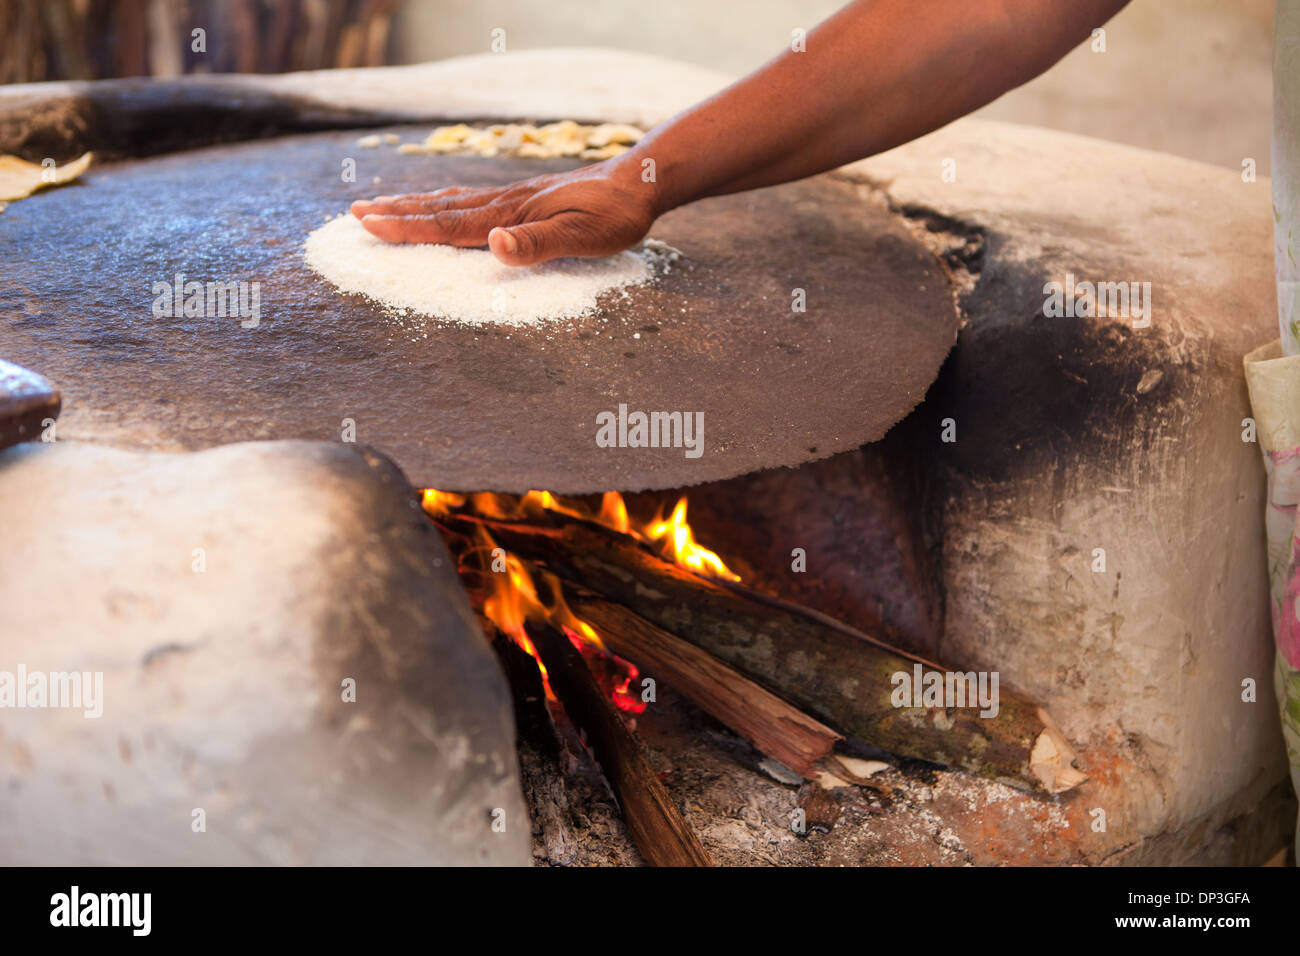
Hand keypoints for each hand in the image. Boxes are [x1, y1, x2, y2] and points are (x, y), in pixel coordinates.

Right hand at [350, 160, 658, 266]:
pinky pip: (473, 201)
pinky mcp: (526, 198)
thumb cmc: (614, 216)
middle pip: (441, 209)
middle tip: (355, 213)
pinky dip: (446, 203)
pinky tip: (444, 205)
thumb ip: (538, 243)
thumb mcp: (582, 236)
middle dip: (397, 213)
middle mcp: (505, 203)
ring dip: (416, 205)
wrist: (639, 183)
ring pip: (454, 202)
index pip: (449, 224)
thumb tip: (493, 245)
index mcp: (510, 214)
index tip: (369, 223)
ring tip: (384, 204)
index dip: (408, 227)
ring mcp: (514, 198)